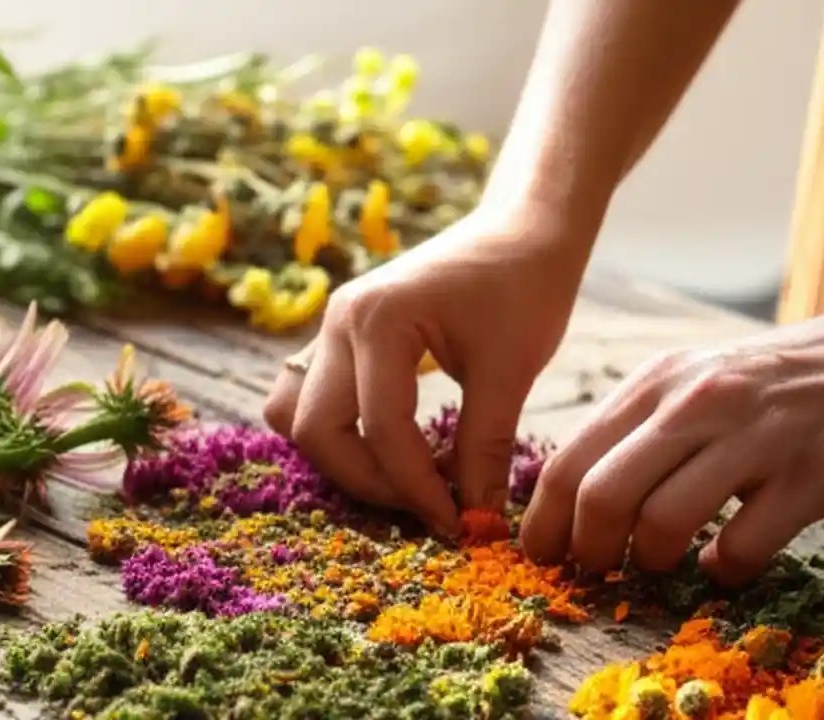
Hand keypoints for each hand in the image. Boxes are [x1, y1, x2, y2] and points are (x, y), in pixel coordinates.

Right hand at [264, 206, 592, 533]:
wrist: (522, 229)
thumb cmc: (525, 285)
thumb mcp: (511, 370)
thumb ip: (485, 447)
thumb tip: (477, 521)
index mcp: (378, 319)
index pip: (381, 430)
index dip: (417, 489)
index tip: (459, 523)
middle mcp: (339, 321)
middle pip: (315, 430)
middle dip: (369, 481)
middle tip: (431, 504)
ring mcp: (332, 327)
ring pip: (298, 415)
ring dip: (343, 458)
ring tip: (409, 476)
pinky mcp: (342, 338)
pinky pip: (313, 398)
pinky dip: (343, 433)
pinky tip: (401, 447)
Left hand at [519, 312, 823, 584]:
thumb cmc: (770, 382)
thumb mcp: (688, 382)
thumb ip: (635, 430)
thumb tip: (570, 499)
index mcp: (654, 384)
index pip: (569, 462)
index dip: (544, 523)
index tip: (544, 556)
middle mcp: (694, 404)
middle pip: (601, 495)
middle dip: (586, 551)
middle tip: (597, 571)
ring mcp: (753, 438)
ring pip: (663, 522)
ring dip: (651, 561)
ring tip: (663, 563)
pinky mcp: (809, 475)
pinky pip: (745, 545)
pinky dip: (726, 568)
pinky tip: (729, 560)